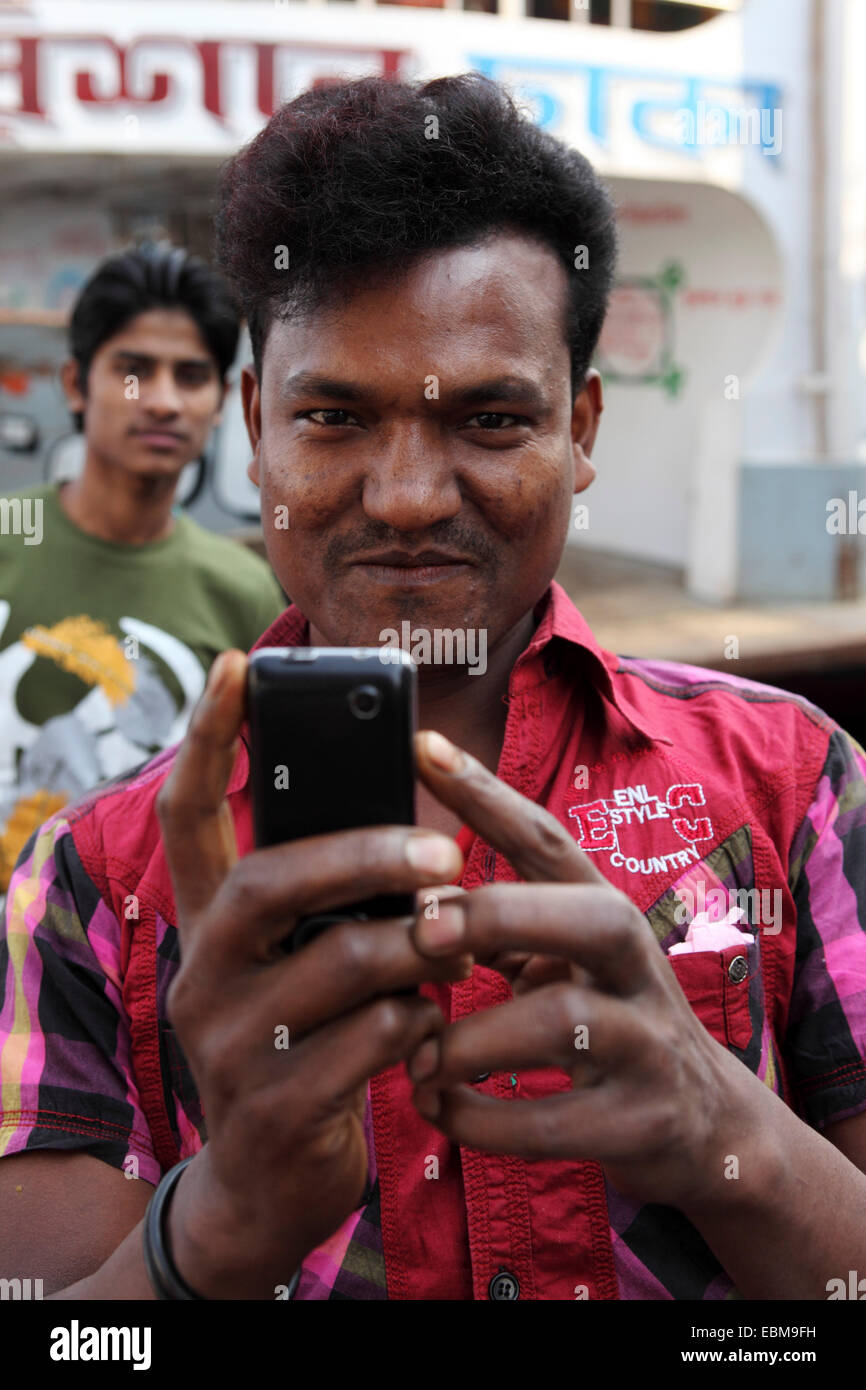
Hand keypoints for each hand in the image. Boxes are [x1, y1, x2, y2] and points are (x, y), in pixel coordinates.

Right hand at [154, 653, 471, 1296]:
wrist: (270, 1184)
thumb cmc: (307, 1043)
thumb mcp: (302, 965)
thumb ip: (338, 905)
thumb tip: (425, 841)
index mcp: (210, 924)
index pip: (191, 815)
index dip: (210, 739)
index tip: (236, 666)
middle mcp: (203, 973)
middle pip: (269, 883)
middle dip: (364, 855)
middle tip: (442, 848)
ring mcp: (229, 1045)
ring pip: (337, 963)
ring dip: (416, 949)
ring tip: (451, 949)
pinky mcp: (274, 1108)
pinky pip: (373, 1042)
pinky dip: (422, 1025)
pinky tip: (431, 1032)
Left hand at [405, 730, 762, 1212]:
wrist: (709, 1129)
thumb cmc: (613, 1026)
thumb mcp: (571, 963)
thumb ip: (507, 925)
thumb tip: (410, 888)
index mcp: (606, 916)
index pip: (548, 840)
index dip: (486, 793)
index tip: (422, 746)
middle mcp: (637, 967)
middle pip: (587, 915)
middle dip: (501, 912)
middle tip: (423, 930)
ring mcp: (646, 1045)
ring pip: (560, 1023)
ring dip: (469, 1041)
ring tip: (417, 1058)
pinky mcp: (638, 1122)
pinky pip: (549, 1122)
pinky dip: (480, 1119)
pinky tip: (439, 1108)